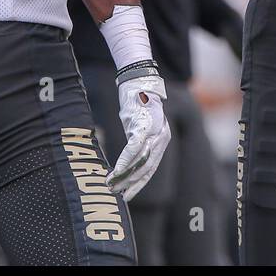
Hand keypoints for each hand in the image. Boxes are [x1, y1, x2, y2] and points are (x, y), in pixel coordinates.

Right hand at [107, 74, 170, 199]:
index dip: (139, 183)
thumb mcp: (138, 125)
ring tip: (113, 186)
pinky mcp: (143, 125)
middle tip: (118, 195)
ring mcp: (154, 131)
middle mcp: (161, 137)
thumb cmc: (136, 104)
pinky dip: (125, 161)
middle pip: (147, 168)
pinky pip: (134, 148)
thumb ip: (137, 142)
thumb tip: (127, 159)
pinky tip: (116, 171)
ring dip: (126, 175)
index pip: (151, 168)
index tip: (128, 195)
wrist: (138, 80)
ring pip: (141, 160)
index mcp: (162, 139)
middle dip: (132, 184)